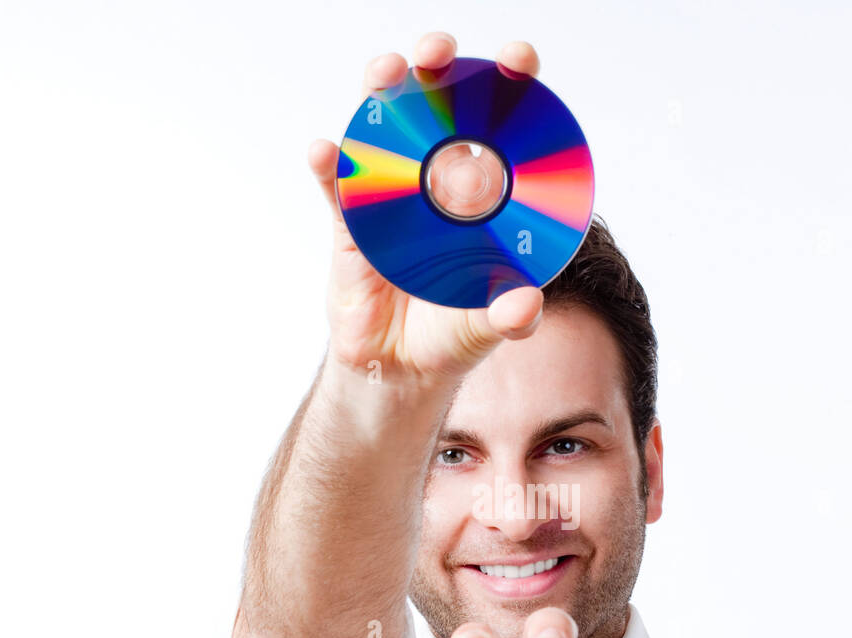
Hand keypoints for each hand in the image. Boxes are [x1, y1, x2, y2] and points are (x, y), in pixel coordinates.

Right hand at [308, 31, 545, 384]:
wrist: (399, 368)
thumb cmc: (450, 333)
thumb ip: (509, 316)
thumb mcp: (487, 327)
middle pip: (433, 104)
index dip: (506, 84)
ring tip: (385, 77)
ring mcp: (389, 195)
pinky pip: (336, 185)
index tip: (518, 62)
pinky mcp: (349, 222)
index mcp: (481, 190)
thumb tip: (526, 305)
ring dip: (381, 95)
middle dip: (437, 66)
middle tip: (438, 56)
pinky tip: (325, 150)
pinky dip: (328, 163)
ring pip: (381, 129)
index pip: (497, 122)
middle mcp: (434, 180)